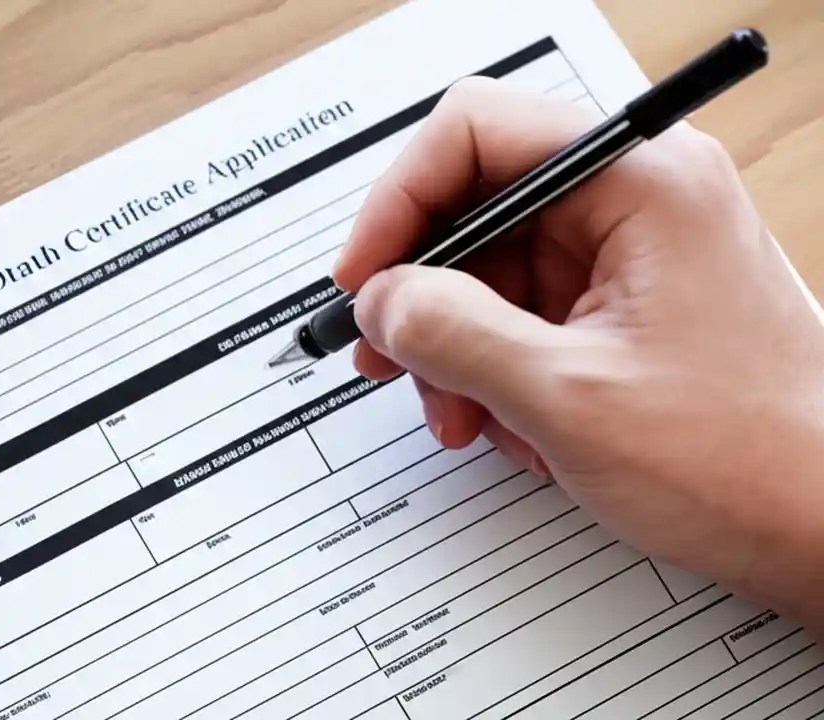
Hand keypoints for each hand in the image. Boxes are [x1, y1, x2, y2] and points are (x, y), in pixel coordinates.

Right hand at [334, 78, 823, 633]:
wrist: (820, 528)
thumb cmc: (747, 459)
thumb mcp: (568, 396)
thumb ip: (453, 335)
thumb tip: (380, 301)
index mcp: (643, 182)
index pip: (477, 133)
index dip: (400, 203)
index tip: (366, 276)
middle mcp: (639, 198)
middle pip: (477, 206)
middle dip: (426, 293)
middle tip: (390, 353)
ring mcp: (633, 251)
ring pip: (492, 268)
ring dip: (456, 345)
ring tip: (461, 411)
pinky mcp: (625, 300)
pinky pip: (524, 310)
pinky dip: (494, 365)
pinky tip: (507, 420)